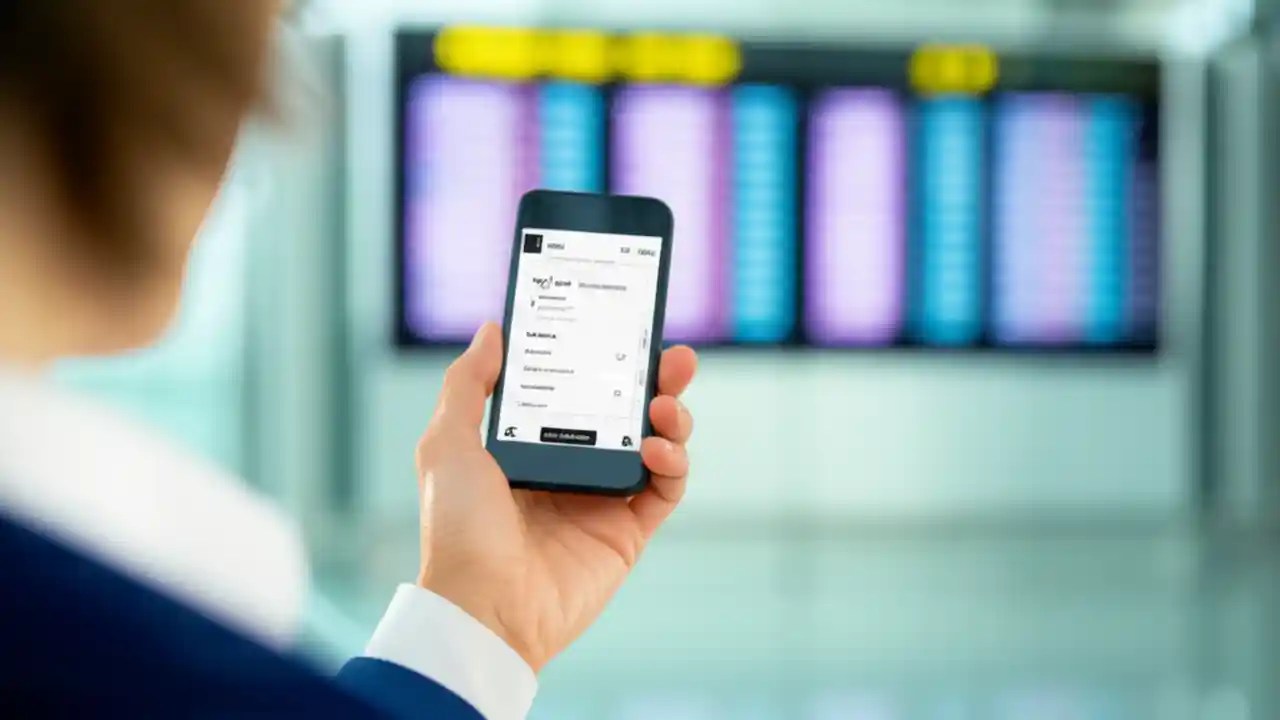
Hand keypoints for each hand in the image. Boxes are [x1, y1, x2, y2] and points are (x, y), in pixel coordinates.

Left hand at [415, 322, 696, 671]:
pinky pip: (666, 489)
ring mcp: (604, 499)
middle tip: (674, 356)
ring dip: (672, 417)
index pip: (580, 389)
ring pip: (658, 443)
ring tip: (665, 404)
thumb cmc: (458, 529)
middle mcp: (573, 467)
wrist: (484, 607)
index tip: (622, 326)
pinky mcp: (628, 532)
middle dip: (657, 379)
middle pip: (629, 410)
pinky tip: (659, 449)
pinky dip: (673, 464)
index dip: (604, 358)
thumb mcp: (446, 443)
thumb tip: (491, 331)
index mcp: (532, 444)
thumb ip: (468, 384)